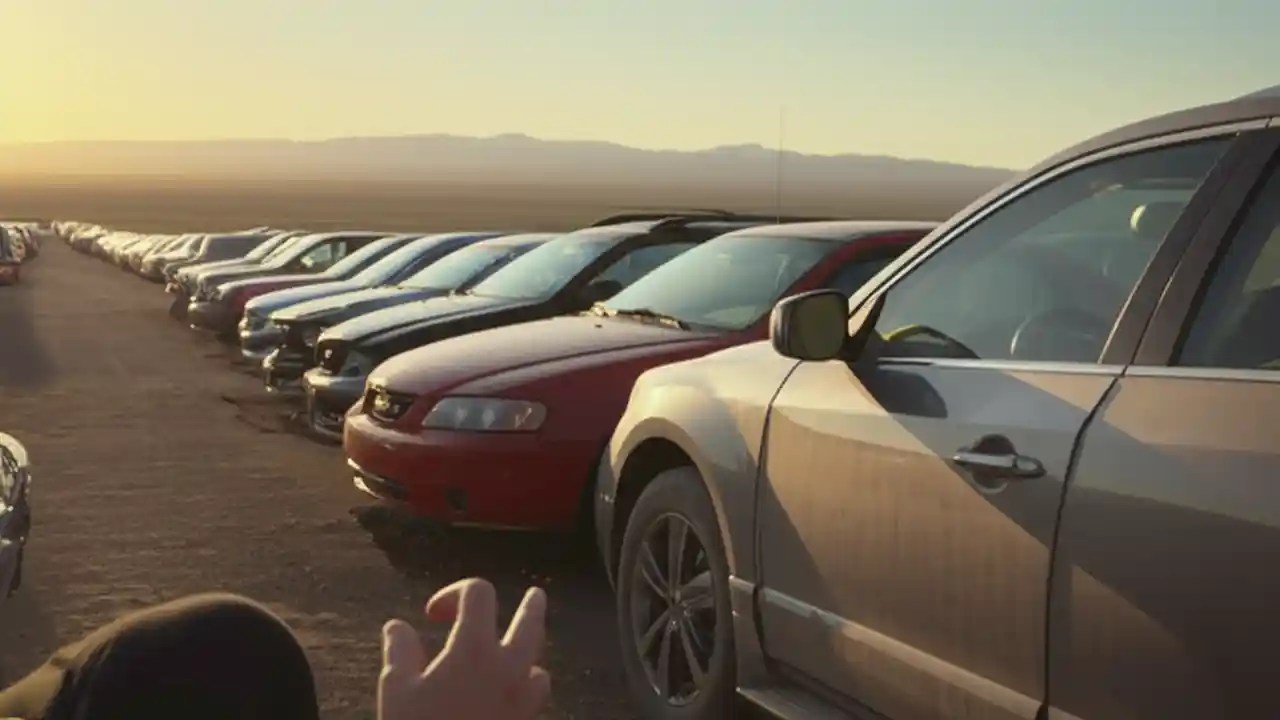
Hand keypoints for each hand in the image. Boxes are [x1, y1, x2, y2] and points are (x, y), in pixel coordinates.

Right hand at [378, 578, 550, 719]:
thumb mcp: (397, 689)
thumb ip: (400, 651)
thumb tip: (396, 626)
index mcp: (475, 647)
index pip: (479, 593)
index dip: (455, 592)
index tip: (432, 615)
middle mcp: (509, 666)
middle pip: (531, 620)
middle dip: (532, 605)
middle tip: (536, 595)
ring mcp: (523, 696)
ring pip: (539, 660)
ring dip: (529, 649)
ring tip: (521, 643)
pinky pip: (536, 691)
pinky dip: (528, 681)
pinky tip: (514, 686)